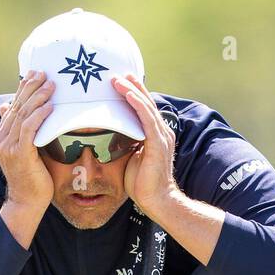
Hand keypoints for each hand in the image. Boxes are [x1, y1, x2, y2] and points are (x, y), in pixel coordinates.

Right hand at [0, 71, 54, 213]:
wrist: (26, 202)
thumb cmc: (30, 177)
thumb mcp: (24, 150)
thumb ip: (19, 130)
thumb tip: (10, 107)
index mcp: (0, 136)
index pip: (13, 107)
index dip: (24, 89)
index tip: (35, 74)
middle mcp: (1, 139)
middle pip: (17, 107)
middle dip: (32, 88)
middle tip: (44, 73)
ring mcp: (8, 146)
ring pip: (24, 115)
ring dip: (38, 98)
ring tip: (51, 86)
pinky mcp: (19, 153)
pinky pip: (29, 129)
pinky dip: (39, 115)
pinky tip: (50, 107)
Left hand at [111, 73, 177, 219]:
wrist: (156, 200)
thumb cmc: (142, 183)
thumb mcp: (132, 157)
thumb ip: (127, 143)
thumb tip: (113, 135)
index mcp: (156, 135)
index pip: (145, 109)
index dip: (134, 94)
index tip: (121, 82)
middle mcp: (162, 132)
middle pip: (146, 103)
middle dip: (132, 86)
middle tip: (117, 74)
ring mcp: (161, 137)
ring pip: (146, 107)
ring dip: (131, 91)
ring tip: (118, 80)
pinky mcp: (157, 144)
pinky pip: (146, 119)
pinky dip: (137, 105)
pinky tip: (128, 94)